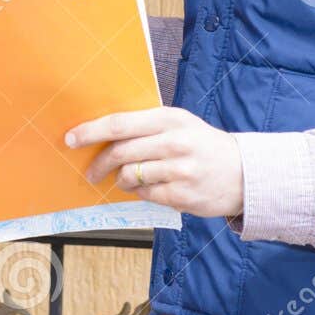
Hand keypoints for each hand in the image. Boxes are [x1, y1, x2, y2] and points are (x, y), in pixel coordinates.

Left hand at [64, 106, 243, 217]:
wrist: (244, 172)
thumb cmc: (201, 144)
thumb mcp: (179, 123)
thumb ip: (145, 125)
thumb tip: (101, 132)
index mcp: (169, 118)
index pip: (120, 124)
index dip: (90, 131)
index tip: (70, 138)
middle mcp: (174, 142)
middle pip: (120, 152)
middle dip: (98, 163)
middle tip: (90, 172)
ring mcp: (180, 170)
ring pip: (130, 176)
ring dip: (120, 180)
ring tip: (125, 179)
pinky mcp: (183, 195)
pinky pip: (145, 195)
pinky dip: (139, 193)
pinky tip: (146, 188)